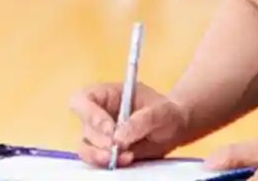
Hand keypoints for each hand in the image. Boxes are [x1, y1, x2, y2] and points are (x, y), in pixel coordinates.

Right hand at [68, 82, 190, 167]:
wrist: (174, 129)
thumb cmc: (165, 112)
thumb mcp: (159, 111)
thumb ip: (140, 121)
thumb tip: (118, 138)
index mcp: (107, 95)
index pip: (83, 100)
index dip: (90, 114)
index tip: (109, 129)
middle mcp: (98, 115)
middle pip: (84, 127)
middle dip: (98, 140)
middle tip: (115, 148)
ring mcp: (100, 135)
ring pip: (85, 147)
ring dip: (98, 155)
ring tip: (120, 158)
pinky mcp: (105, 152)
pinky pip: (96, 160)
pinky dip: (107, 163)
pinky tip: (126, 160)